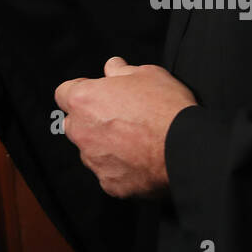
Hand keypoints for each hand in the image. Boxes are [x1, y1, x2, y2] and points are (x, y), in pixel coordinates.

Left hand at [55, 57, 196, 198]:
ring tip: (134, 141)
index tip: (100, 93)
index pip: (64, 93)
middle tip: (119, 117)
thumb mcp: (147, 74)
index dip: (82, 91)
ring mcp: (94, 161)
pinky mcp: (110, 184)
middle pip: (74, 124)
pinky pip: (109, 173)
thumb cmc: (165, 106)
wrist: (186, 149)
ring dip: (104, 145)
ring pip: (90, 151)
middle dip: (90, 120)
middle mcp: (81, 132)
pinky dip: (120, 168)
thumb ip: (122, 71)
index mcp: (83, 100)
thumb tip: (112, 67)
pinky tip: (141, 161)